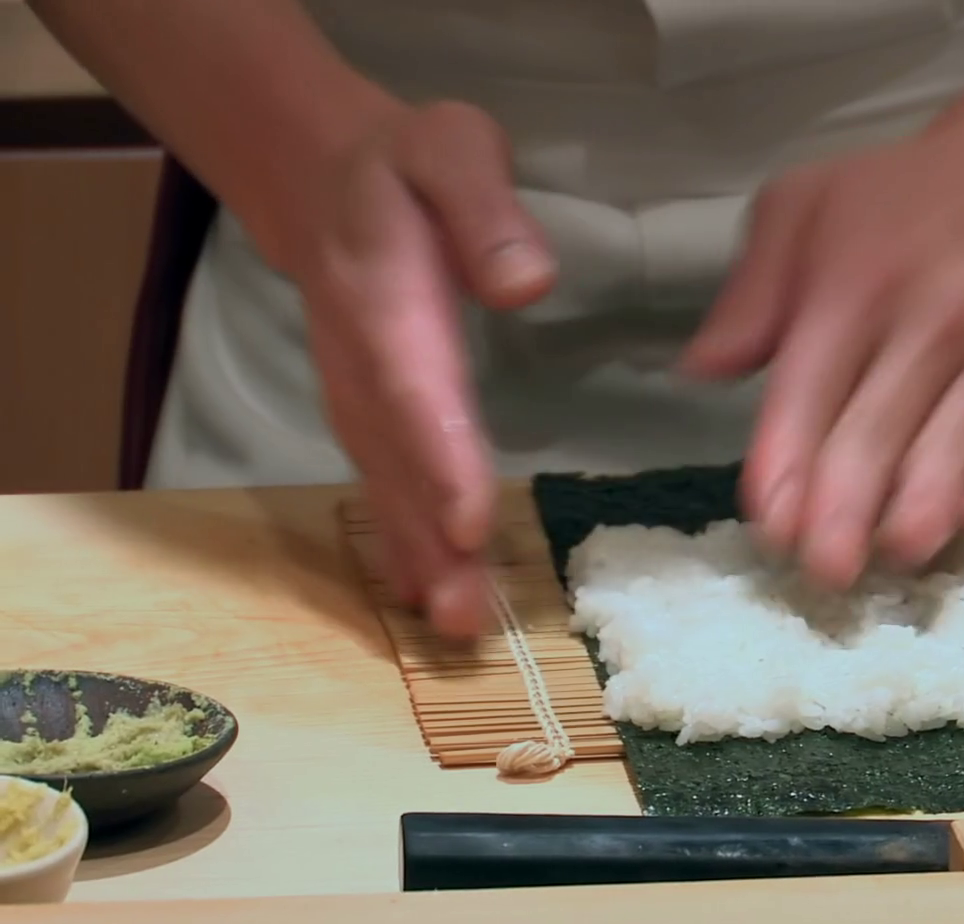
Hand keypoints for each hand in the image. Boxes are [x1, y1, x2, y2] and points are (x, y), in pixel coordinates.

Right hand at [289, 101, 553, 638]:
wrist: (325, 182)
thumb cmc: (408, 167)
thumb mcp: (450, 148)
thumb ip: (483, 207)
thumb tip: (527, 281)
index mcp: (384, 294)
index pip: (412, 383)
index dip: (438, 453)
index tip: (469, 517)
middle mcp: (361, 361)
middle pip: (395, 457)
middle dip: (430, 537)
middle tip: (464, 613)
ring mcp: (356, 395)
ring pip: (385, 484)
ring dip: (417, 558)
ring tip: (453, 625)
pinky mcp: (365, 416)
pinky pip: (381, 485)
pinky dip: (401, 545)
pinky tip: (423, 598)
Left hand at [679, 120, 963, 589]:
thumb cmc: (900, 201)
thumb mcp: (804, 209)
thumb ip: (750, 294)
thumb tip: (702, 371)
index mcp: (855, 282)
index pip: (810, 394)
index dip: (787, 470)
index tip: (771, 524)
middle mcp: (929, 322)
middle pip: (877, 443)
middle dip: (844, 522)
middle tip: (823, 572)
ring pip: (951, 465)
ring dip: (914, 526)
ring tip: (887, 556)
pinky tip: (962, 520)